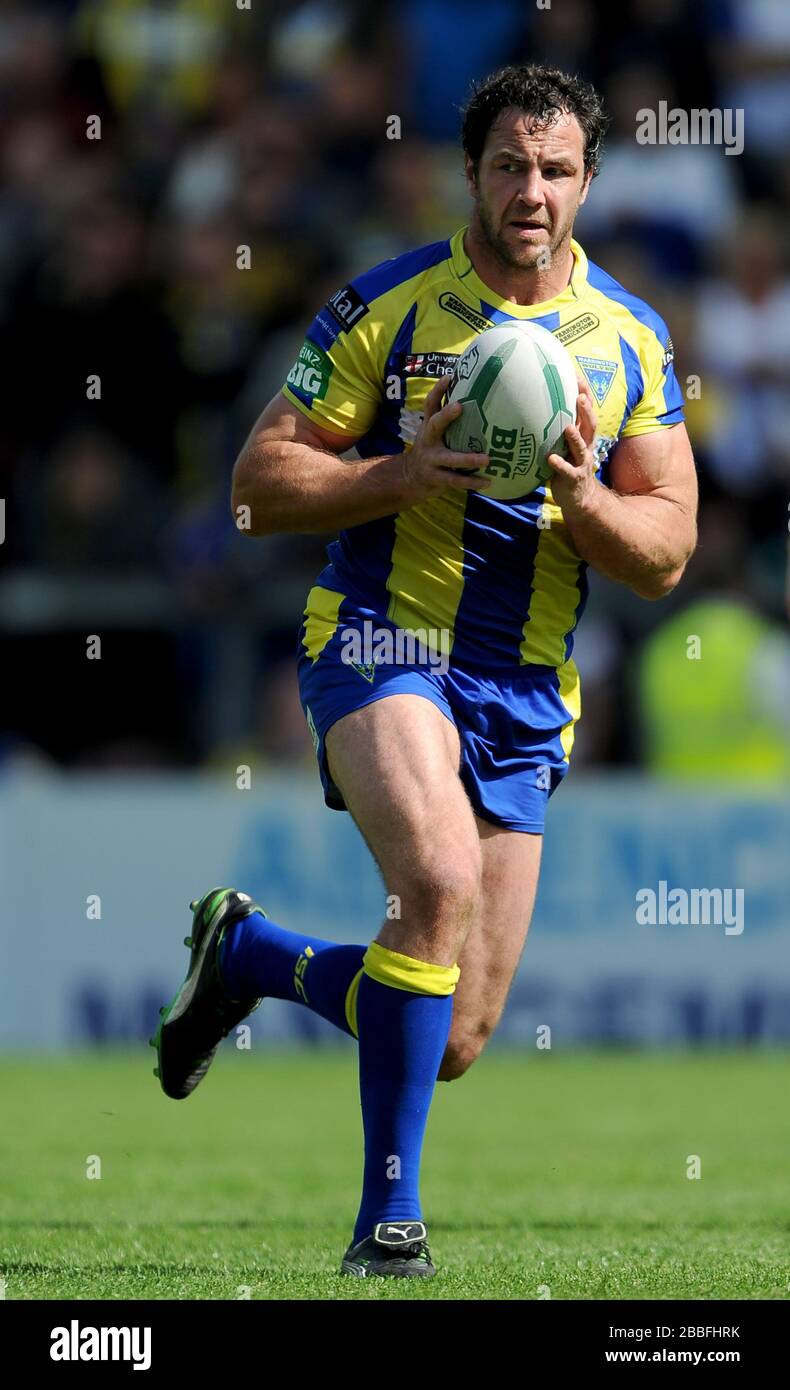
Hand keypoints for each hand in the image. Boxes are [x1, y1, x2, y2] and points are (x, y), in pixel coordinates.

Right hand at [401, 376, 491, 500]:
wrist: (409, 477)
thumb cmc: (430, 448)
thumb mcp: (431, 431)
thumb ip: (445, 416)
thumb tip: (469, 390)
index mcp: (428, 427)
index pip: (430, 404)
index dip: (437, 390)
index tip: (448, 376)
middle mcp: (427, 441)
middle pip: (434, 425)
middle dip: (445, 415)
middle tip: (460, 406)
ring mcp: (431, 460)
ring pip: (450, 459)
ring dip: (468, 459)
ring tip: (487, 459)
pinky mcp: (437, 478)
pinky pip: (456, 480)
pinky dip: (472, 482)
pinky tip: (488, 482)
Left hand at [545, 374, 599, 514]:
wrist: (579, 498)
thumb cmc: (568, 465)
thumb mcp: (565, 445)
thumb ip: (557, 428)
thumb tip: (537, 405)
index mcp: (583, 435)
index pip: (586, 411)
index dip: (584, 393)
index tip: (576, 376)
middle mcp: (585, 446)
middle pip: (590, 425)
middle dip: (586, 411)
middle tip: (579, 396)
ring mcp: (580, 462)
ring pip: (581, 447)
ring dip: (574, 437)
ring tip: (567, 426)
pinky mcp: (573, 478)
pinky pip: (566, 470)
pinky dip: (559, 464)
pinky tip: (550, 458)